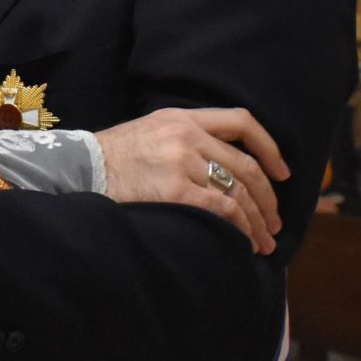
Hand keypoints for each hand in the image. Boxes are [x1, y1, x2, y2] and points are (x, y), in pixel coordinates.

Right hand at [94, 107, 287, 253]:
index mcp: (183, 117)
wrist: (79, 168)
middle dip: (268, 199)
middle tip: (275, 223)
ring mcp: (182, 161)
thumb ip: (185, 137)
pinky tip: (244, 242)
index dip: (269, 147)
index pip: (241, 122)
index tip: (281, 173)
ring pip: (239, 192)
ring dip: (258, 221)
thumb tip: (222, 167)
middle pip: (247, 165)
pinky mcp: (175, 188)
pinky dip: (240, 228)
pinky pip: (223, 210)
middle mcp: (188, 135)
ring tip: (264, 243)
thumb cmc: (112, 157)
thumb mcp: (150, 130)